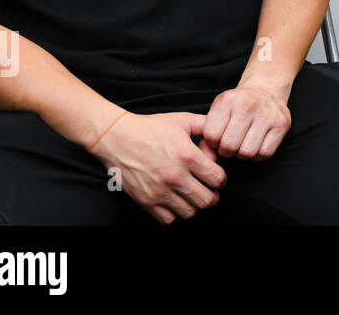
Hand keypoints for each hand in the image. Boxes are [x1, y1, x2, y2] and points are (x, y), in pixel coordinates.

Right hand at [92, 111, 226, 223]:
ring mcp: (160, 191)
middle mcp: (175, 176)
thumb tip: (219, 140)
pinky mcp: (146, 201)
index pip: (218, 179)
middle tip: (208, 189)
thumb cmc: (150, 128)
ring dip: (194, 205)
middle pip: (207, 200)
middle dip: (213, 195)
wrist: (117, 138)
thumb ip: (206, 127)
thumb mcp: (183, 120)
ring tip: (191, 195)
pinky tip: (174, 200)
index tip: (216, 177)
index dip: (221, 179)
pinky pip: (169, 219)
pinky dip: (175, 212)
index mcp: (187, 156)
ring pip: (190, 212)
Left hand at [203, 83, 292, 160]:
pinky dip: (258, 155)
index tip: (218, 138)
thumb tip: (208, 156)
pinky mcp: (282, 124)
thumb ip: (207, 133)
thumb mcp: (219, 109)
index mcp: (228, 100)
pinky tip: (257, 144)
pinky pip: (265, 154)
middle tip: (230, 144)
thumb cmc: (238, 104)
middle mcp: (248, 104)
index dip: (212, 142)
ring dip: (243, 153)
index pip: (212, 136)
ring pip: (247, 152)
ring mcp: (267, 114)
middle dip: (227, 151)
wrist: (266, 89)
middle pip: (230, 146)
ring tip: (244, 143)